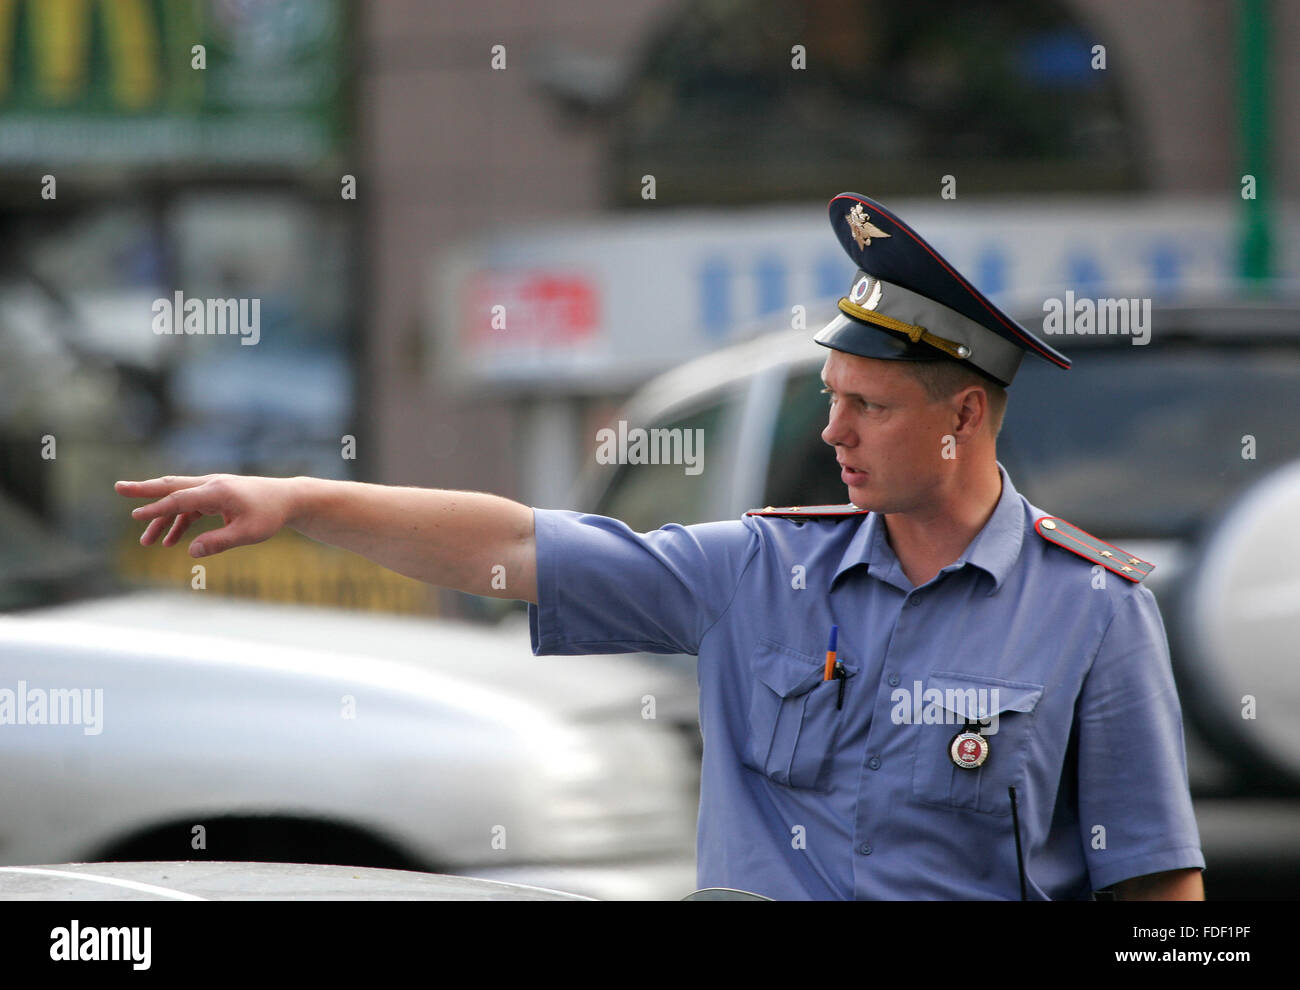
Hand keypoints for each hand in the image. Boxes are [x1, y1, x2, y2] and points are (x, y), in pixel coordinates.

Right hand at [115, 474, 296, 558]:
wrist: (288, 499)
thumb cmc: (269, 515)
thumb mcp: (248, 533)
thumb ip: (219, 542)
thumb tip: (191, 552)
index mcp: (217, 491)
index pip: (180, 499)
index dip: (156, 508)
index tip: (134, 515)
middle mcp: (211, 486)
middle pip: (171, 487)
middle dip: (144, 490)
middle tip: (118, 488)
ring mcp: (212, 490)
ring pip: (179, 501)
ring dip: (162, 519)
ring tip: (146, 543)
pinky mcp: (215, 497)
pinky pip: (190, 508)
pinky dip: (179, 523)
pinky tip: (170, 542)